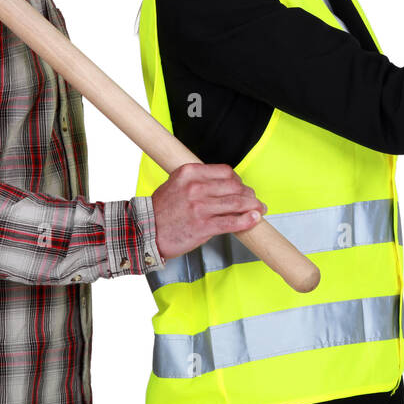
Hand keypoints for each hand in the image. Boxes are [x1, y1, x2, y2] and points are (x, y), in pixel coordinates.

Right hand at [152, 163, 266, 260]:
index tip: (241, 186)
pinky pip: (232, 222)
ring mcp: (200, 207)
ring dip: (253, 206)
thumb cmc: (160, 210)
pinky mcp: (203, 226)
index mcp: (189, 173)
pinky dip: (247, 220)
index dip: (237, 179)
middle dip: (248, 193)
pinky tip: (254, 219)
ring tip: (259, 209)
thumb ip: (197, 180)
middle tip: (254, 199)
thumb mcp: (175, 183)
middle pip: (234, 186)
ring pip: (237, 203)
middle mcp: (196, 187)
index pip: (225, 171)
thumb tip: (222, 183)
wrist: (145, 231)